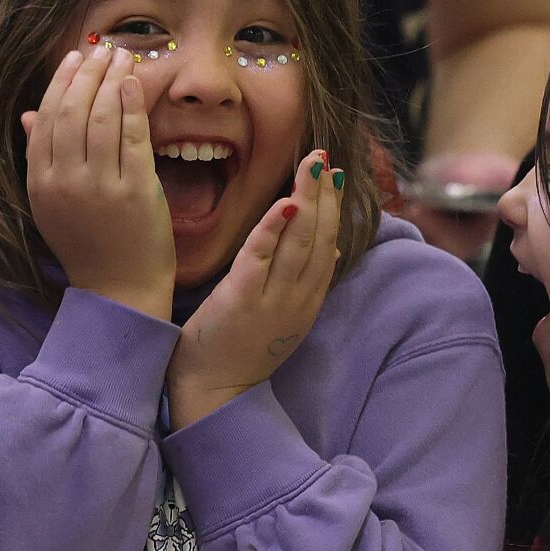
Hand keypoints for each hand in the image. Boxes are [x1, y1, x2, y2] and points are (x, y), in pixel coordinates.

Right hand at [23, 45, 175, 319]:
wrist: (119, 290)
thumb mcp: (52, 203)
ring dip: (112, 81)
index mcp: (40, 182)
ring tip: (123, 57)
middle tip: (102, 50)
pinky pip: (133, 138)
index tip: (74, 58)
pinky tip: (135, 83)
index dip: (60, 83)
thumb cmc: (88, 244)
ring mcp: (101, 187)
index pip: (46, 118)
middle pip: (73, 112)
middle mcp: (66, 182)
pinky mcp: (136, 192)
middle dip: (88, 74)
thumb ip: (40, 157)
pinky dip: (133, 106)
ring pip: (102, 119)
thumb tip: (28, 114)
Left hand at [167, 150, 341, 426]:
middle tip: (325, 157)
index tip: (335, 176)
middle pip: (320, 238)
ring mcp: (273, 300)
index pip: (329, 246)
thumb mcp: (285, 317)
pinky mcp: (243, 300)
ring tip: (312, 167)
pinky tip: (283, 202)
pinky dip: (273, 228)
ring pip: (299, 243)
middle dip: (324, 195)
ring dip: (307, 201)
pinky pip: (261, 258)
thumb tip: (332, 247)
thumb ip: (306, 282)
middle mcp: (298, 299)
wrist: (214, 393)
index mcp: (308, 301)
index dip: (334, 209)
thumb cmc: (241, 351)